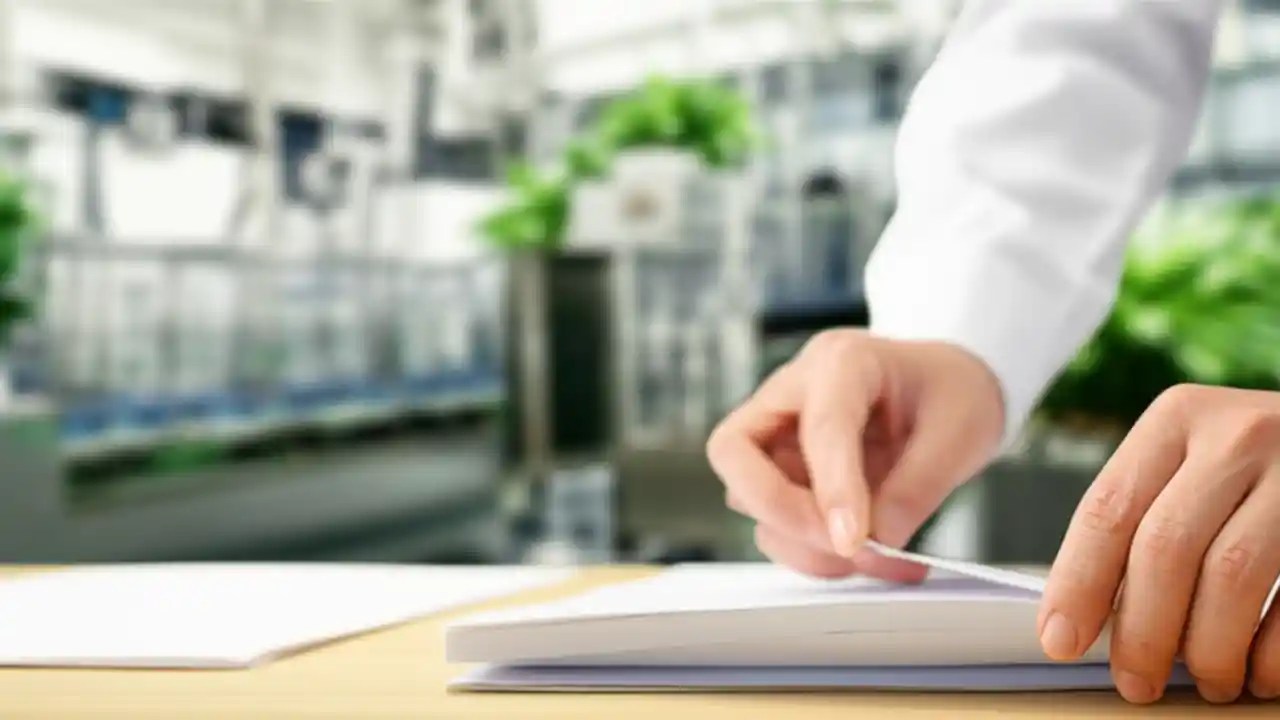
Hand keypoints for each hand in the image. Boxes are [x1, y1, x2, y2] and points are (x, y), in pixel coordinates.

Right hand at [706, 329, 1004, 579]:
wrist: (949, 389)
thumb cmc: (954, 392)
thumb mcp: (962, 431)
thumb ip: (918, 487)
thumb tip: (877, 540)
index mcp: (843, 361)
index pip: (820, 426)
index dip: (833, 487)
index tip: (855, 541)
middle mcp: (793, 392)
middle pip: (734, 450)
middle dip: (778, 509)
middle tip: (841, 545)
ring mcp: (781, 433)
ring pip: (748, 497)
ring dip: (801, 542)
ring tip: (876, 559)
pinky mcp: (786, 472)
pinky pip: (777, 522)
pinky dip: (814, 553)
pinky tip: (870, 557)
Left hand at [1041, 384, 1279, 703]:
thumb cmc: (1253, 465)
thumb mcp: (1193, 461)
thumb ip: (1146, 518)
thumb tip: (1091, 616)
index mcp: (1177, 419)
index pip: (1108, 509)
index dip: (1078, 584)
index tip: (1061, 640)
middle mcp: (1236, 435)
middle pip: (1164, 546)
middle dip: (1142, 630)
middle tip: (1136, 682)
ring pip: (1231, 576)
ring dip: (1209, 648)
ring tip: (1208, 681)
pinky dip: (1272, 652)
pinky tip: (1259, 674)